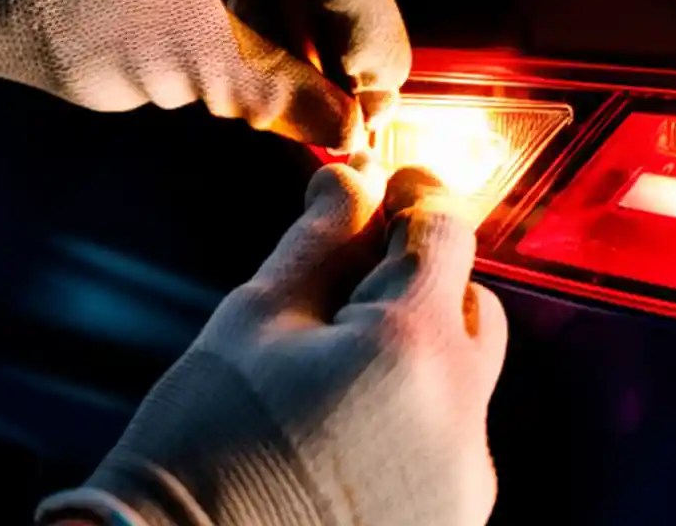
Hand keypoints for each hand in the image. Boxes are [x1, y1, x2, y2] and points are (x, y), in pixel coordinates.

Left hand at [0, 0, 410, 149]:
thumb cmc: (55, 8)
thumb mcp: (186, 60)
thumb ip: (280, 94)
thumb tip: (347, 129)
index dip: (371, 18)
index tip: (380, 87)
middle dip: (343, 23)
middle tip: (362, 96)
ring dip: (304, 24)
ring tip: (323, 93)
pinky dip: (258, 13)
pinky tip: (274, 67)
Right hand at [38, 161, 506, 524]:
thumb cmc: (204, 442)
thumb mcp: (255, 320)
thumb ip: (320, 241)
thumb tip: (351, 182)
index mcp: (411, 349)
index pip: (447, 234)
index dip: (420, 197)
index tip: (396, 187)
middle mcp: (460, 418)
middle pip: (471, 306)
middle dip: (422, 284)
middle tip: (351, 290)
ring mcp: (464, 479)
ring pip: (463, 378)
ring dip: (418, 355)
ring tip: (336, 376)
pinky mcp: (455, 519)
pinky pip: (452, 441)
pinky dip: (415, 418)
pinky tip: (348, 430)